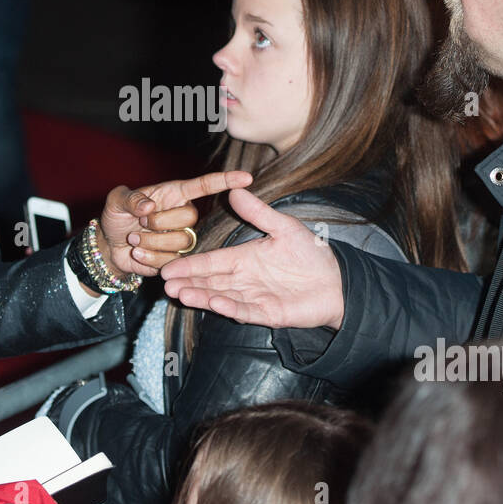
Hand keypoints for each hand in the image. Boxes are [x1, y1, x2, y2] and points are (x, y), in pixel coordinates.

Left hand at [95, 170, 252, 278]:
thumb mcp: (116, 201)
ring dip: (151, 241)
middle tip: (140, 223)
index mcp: (174, 194)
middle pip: (190, 218)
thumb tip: (148, 205)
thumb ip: (130, 198)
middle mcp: (183, 216)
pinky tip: (138, 252)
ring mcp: (182, 239)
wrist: (111, 246)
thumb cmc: (117, 217)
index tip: (245, 178)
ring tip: (134, 239)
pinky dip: (148, 257)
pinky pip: (171, 261)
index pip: (204, 186)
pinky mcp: (178, 261)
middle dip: (160, 222)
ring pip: (181, 241)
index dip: (224, 181)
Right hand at [160, 188, 344, 330]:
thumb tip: (235, 190)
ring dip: (201, 296)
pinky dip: (230, 307)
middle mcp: (244, 280)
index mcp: (244, 258)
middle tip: (165, 283)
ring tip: (180, 294)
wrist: (337, 281)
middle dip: (187, 282)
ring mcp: (254, 298)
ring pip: (221, 297)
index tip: (168, 266)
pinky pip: (244, 310)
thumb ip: (258, 213)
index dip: (191, 264)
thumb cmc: (311, 254)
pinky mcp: (268, 313)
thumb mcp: (284, 228)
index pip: (211, 262)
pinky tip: (214, 303)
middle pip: (210, 281)